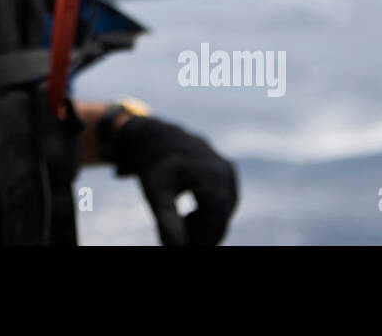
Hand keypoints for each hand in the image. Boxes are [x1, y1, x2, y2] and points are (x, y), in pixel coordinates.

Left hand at [111, 116, 237, 245]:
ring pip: (222, 212)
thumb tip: (177, 248)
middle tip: (178, 237)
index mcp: (214, 180)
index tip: (179, 245)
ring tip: (182, 222)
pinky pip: (223, 201)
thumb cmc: (152, 163)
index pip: (215, 227)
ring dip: (205, 223)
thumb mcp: (156, 193)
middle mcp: (227, 174)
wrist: (152, 133)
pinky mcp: (226, 171)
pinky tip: (190, 213)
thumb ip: (167, 221)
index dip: (200, 242)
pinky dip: (208, 211)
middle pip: (220, 220)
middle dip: (201, 234)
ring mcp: (229, 171)